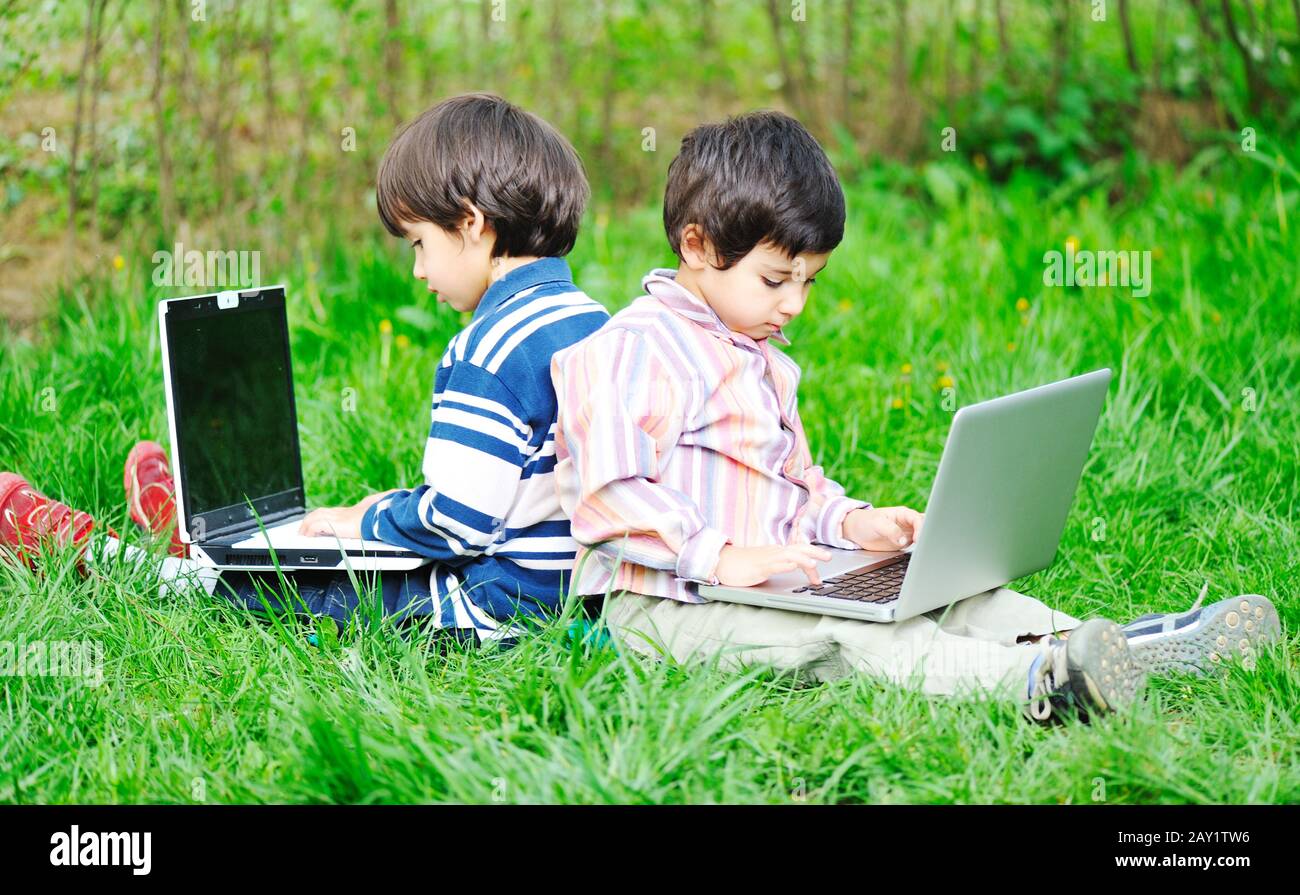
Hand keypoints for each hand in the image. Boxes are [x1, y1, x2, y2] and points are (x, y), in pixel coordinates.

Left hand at [297, 489, 396, 538]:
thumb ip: (386, 517)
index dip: (330, 515)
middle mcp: (348, 512)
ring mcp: (341, 516)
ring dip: (307, 524)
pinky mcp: (335, 524)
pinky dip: (309, 530)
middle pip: (325, 511)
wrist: (389, 519)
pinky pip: (316, 525)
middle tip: (307, 528)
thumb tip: (400, 509)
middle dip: (314, 518)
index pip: (340, 511)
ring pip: (317, 515)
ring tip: (303, 533)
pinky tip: (305, 537)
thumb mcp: (387, 517)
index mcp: (359, 511)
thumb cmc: (391, 520)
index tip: (326, 521)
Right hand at [713, 543, 833, 587]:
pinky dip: (784, 565)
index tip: (819, 577)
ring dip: (803, 559)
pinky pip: (773, 565)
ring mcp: (766, 559)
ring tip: (815, 564)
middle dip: (815, 552)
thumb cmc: (743, 564)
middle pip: (798, 548)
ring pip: (788, 555)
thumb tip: (794, 566)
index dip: (812, 561)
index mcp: (777, 552)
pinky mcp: (758, 567)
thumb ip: (779, 564)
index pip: (799, 552)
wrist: (723, 562)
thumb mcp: (766, 564)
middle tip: (829, 557)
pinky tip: (792, 567)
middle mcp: (774, 553)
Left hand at [842, 505, 924, 551]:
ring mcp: (908, 533)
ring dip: (927, 542)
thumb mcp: (876, 524)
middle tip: (927, 545)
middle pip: (925, 526)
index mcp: (903, 513)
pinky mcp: (905, 542)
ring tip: (927, 550)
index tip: (918, 539)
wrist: (857, 532)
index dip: (921, 528)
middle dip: (929, 533)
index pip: (917, 519)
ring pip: (924, 536)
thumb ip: (890, 530)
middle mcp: (908, 523)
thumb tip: (903, 541)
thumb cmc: (866, 522)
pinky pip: (917, 545)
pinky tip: (922, 554)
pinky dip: (921, 548)